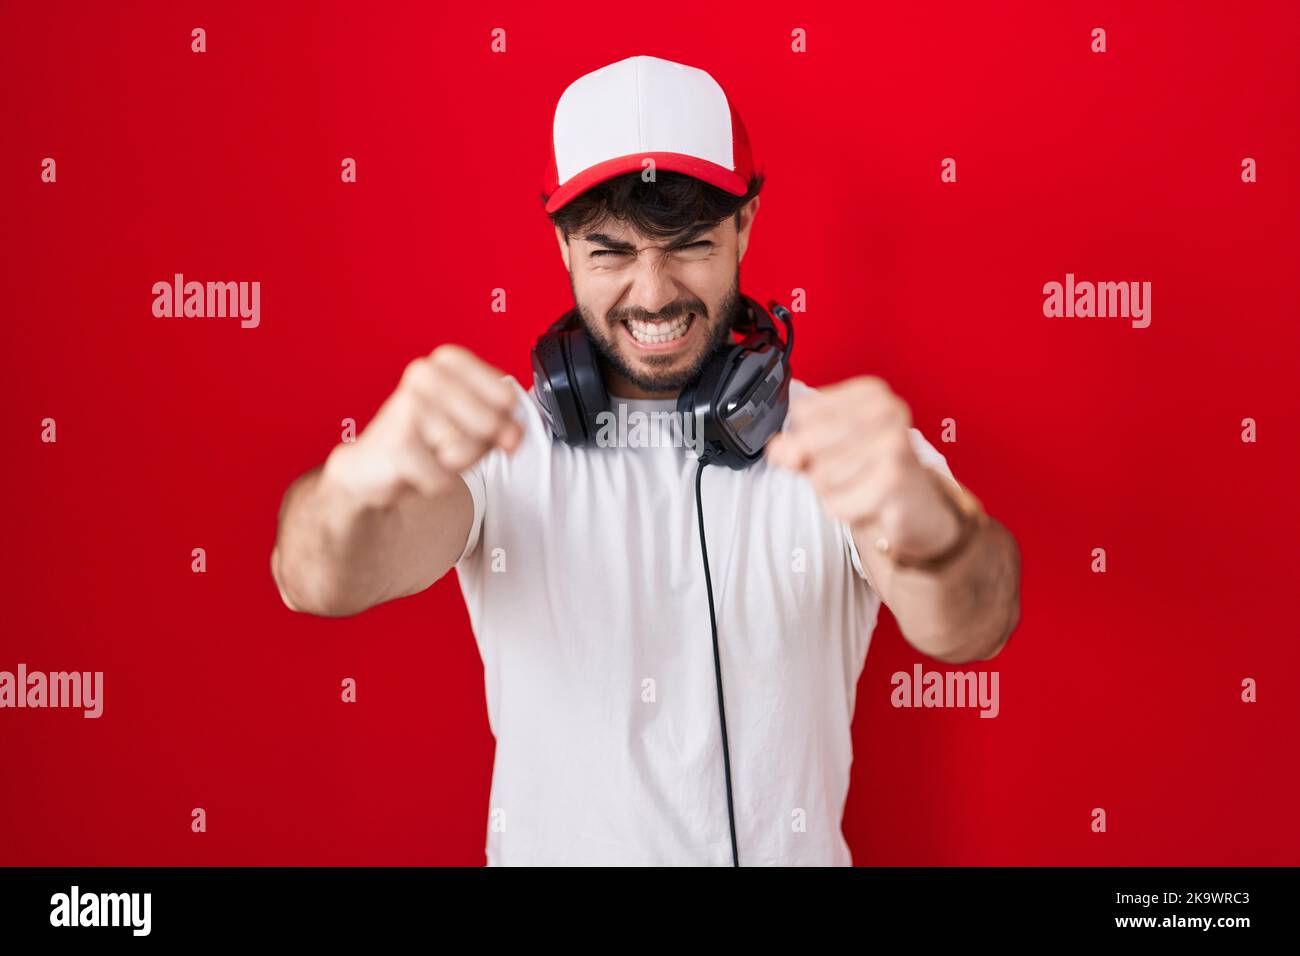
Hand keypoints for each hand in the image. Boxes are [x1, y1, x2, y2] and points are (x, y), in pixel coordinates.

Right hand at [322, 344, 522, 508]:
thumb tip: (514, 435)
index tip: (479, 424)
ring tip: (428, 453)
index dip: (503, 420)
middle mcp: (426, 374)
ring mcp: (409, 405)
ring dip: (452, 465)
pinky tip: (415, 469)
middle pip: (490, 424)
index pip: (506, 396)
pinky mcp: (398, 442)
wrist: (371, 467)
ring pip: (467, 451)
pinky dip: (435, 483)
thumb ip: (502, 423)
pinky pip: (443, 477)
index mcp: (448, 361)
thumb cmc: (422, 439)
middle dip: (476, 446)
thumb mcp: (471, 424)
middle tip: (446, 443)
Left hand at [765, 377, 958, 560]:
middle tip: (851, 472)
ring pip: (821, 477)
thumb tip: (780, 450)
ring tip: (862, 487)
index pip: (803, 412)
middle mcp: (887, 410)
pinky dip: (848, 512)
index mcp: (870, 393)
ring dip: (835, 493)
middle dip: (818, 468)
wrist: (919, 508)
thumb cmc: (873, 473)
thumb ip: (797, 445)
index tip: (836, 447)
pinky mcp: (894, 480)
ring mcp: (893, 444)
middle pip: (808, 442)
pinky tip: (870, 503)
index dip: (805, 439)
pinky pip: (839, 504)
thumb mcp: (830, 450)